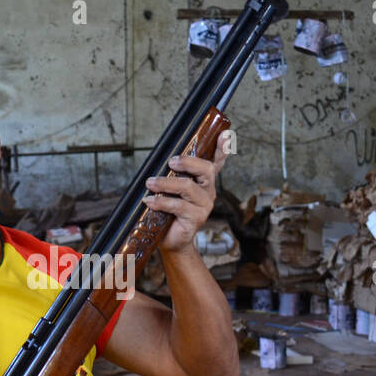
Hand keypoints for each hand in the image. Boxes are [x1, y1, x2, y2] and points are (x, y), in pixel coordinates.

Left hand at [142, 136, 228, 252]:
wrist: (171, 240)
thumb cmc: (170, 212)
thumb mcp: (171, 190)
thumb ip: (172, 175)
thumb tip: (159, 161)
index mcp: (204, 181)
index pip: (216, 162)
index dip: (222, 149)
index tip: (225, 135)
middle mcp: (208, 191)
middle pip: (206, 169)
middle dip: (187, 162)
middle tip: (170, 161)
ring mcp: (204, 205)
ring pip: (188, 187)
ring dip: (166, 183)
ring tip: (150, 183)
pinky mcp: (196, 218)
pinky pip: (179, 205)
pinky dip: (161, 201)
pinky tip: (150, 201)